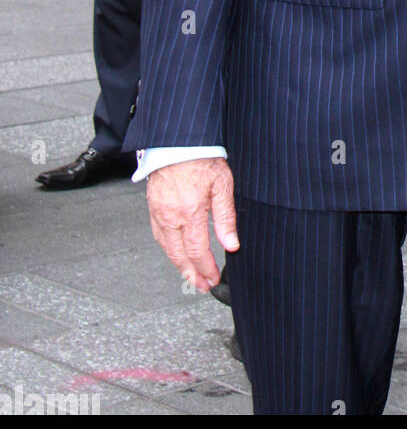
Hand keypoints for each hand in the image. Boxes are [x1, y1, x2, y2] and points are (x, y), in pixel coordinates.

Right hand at [146, 157, 238, 292]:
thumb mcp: (223, 185)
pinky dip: (167, 249)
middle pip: (179, 256)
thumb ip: (226, 218)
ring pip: (166, 248)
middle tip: (201, 286)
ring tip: (190, 275)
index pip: (197, 251)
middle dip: (191, 274)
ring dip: (178, 265)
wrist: (178, 142)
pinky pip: (158, 235)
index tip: (213, 278)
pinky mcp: (152, 207)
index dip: (205, 268)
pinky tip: (175, 253)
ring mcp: (159, 212)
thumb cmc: (202, 158)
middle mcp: (171, 216)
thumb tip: (231, 244)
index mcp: (190, 212)